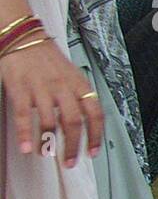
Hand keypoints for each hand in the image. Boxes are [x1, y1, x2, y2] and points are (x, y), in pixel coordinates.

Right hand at [0, 39, 102, 164]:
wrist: (21, 36)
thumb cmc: (46, 58)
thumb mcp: (70, 74)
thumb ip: (77, 95)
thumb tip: (84, 121)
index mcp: (79, 84)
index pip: (95, 113)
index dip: (95, 135)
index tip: (92, 152)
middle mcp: (63, 87)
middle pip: (74, 121)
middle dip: (73, 145)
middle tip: (69, 162)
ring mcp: (41, 88)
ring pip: (50, 122)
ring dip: (48, 143)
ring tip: (45, 154)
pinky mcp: (20, 88)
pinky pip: (24, 115)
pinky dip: (26, 134)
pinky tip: (26, 148)